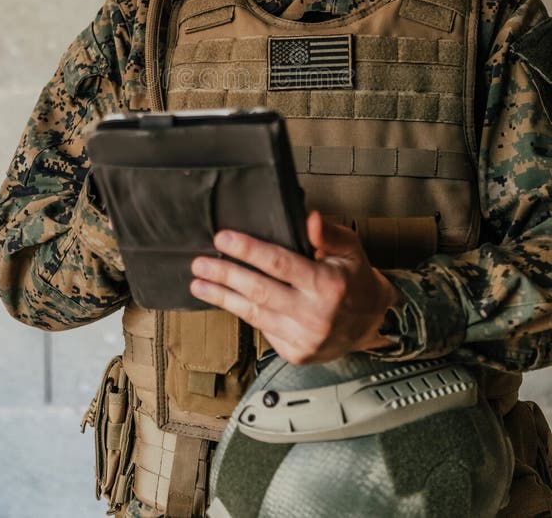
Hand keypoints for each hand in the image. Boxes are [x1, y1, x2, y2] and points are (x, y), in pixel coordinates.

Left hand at [190, 211, 399, 363]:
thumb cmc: (355, 279)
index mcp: (328, 285)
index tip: (223, 238)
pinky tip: (225, 300)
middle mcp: (315, 315)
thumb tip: (309, 218)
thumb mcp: (351, 249)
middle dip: (225, 274)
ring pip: (254, 314)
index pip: (280, 263)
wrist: (370, 323)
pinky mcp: (296, 353)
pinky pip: (262, 330)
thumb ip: (328, 234)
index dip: (248, 250)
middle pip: (259, 291)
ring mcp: (304, 338)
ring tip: (199, 283)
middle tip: (200, 263)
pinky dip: (242, 313)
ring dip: (222, 297)